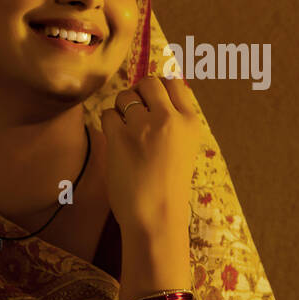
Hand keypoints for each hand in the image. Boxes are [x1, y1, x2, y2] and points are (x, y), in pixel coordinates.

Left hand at [99, 74, 202, 238]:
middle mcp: (169, 119)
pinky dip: (109, 124)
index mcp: (190, 122)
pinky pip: (108, 114)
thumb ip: (175, 120)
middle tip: (134, 114)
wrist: (157, 216)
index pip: (173, 82)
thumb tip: (153, 93)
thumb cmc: (169, 185)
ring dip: (121, 109)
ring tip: (125, 130)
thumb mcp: (185, 147)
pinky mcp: (120, 138)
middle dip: (138, 94)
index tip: (151, 102)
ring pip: (125, 96)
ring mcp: (144, 127)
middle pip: (149, 82)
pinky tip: (116, 141)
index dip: (158, 89)